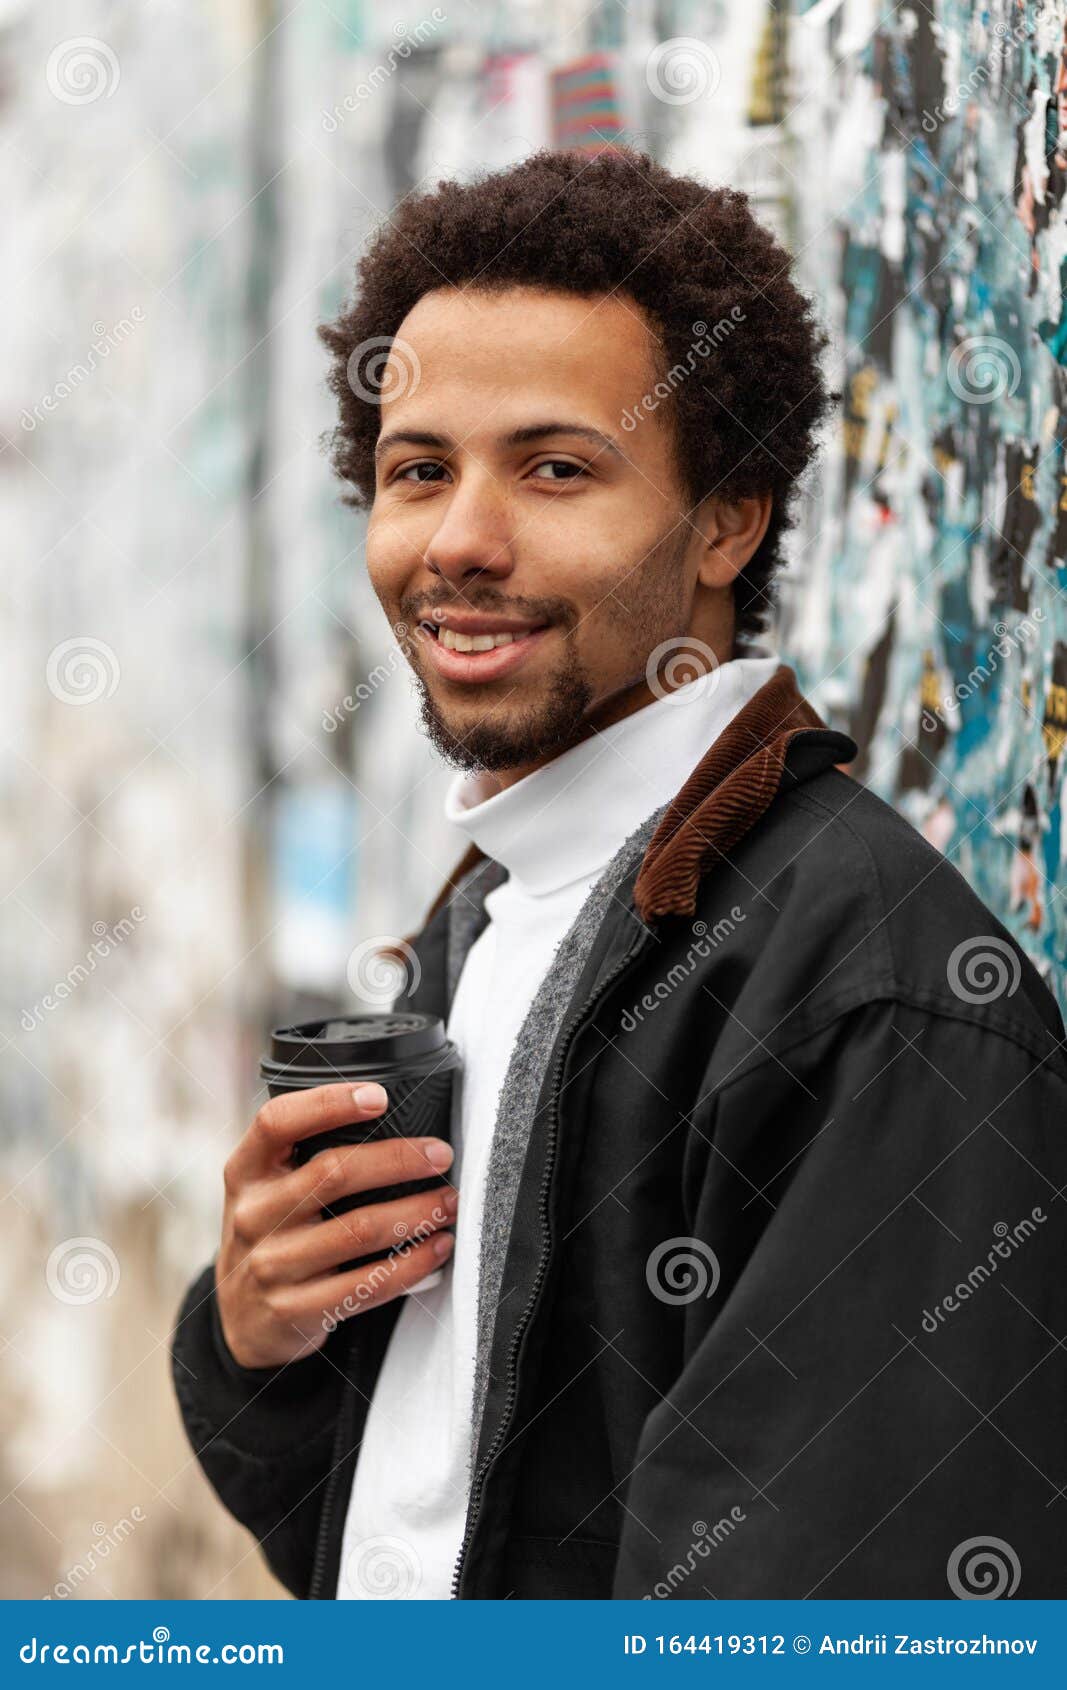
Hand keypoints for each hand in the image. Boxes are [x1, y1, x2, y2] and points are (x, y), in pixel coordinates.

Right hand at [215, 1081, 455, 1367]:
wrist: (240, 1322)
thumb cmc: (270, 1236)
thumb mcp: (265, 1190)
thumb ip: (303, 1155)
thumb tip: (387, 1116)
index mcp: (246, 1172)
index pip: (276, 1122)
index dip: (328, 1103)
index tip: (380, 1096)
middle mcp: (254, 1215)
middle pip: (332, 1172)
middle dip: (398, 1159)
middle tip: (441, 1154)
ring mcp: (272, 1266)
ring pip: (359, 1230)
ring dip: (416, 1212)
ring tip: (448, 1201)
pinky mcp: (295, 1310)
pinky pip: (367, 1284)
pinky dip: (412, 1263)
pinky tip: (437, 1247)